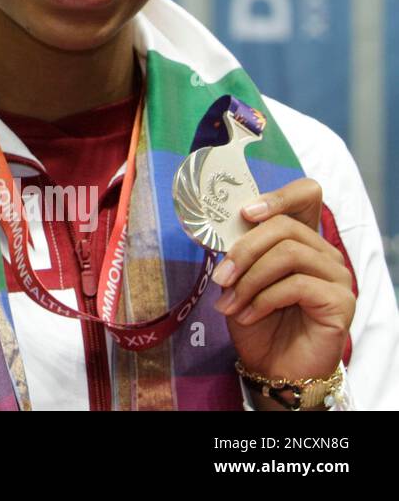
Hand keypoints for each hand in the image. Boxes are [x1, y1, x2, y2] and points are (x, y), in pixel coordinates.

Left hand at [213, 178, 354, 401]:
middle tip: (220, 277)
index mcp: (302, 240)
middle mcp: (324, 253)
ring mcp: (338, 276)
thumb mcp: (239, 278)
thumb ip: (239, 250)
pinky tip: (248, 315)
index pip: (306, 196)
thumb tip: (221, 227)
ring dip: (249, 278)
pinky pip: (297, 285)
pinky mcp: (341, 301)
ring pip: (288, 254)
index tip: (245, 213)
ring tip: (229, 302)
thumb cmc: (257, 319)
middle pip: (284, 226)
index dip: (278, 196)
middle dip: (244, 250)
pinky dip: (263, 299)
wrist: (272, 366)